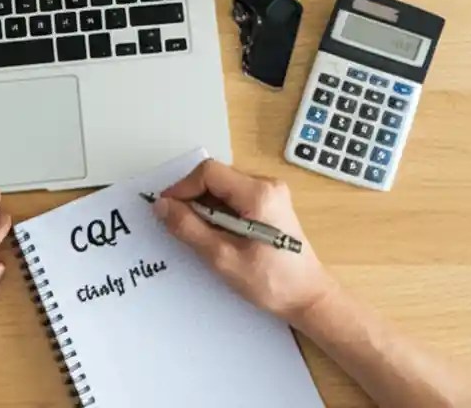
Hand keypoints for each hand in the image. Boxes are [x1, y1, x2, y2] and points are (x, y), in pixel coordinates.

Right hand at [151, 159, 333, 323]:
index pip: (209, 173)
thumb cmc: (272, 282)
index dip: (182, 188)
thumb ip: (189, 228)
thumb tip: (161, 206)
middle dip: (192, 199)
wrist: (309, 297)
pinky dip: (218, 212)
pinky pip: (234, 198)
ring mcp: (271, 193)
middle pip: (216, 177)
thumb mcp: (223, 257)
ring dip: (205, 207)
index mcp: (259, 193)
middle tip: (180, 226)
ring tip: (200, 236)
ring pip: (222, 188)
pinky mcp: (270, 204)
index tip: (167, 211)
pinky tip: (217, 235)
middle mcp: (267, 185)